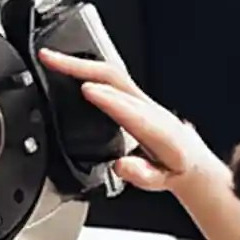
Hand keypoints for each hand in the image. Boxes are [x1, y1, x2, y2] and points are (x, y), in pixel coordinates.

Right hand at [36, 49, 218, 194]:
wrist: (190, 160)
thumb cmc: (172, 169)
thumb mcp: (160, 181)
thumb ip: (142, 175)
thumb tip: (121, 165)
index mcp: (158, 131)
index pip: (130, 110)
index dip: (109, 99)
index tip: (86, 89)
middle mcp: (148, 108)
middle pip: (114, 78)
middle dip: (80, 67)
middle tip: (50, 59)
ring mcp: (141, 99)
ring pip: (109, 73)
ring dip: (78, 63)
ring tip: (50, 58)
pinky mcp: (132, 96)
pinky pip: (109, 76)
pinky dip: (86, 69)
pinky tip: (68, 67)